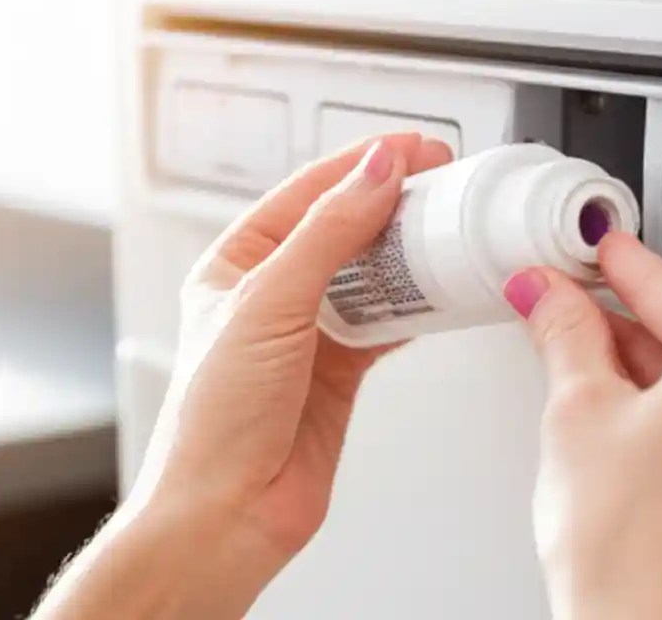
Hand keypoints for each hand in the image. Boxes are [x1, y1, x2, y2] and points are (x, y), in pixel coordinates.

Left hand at [32, 133, 451, 618]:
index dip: (361, 164)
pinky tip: (441, 290)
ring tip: (449, 228)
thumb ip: (327, 233)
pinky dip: (417, 306)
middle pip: (344, 227)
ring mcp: (308, 332)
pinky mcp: (340, 372)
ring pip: (370, 273)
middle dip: (392, 201)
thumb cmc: (213, 419)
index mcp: (235, 263)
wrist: (225, 512)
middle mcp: (271, 293)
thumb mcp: (268, 303)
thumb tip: (371, 173)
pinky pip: (388, 323)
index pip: (307, 192)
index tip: (411, 148)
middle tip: (442, 182)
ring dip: (408, 251)